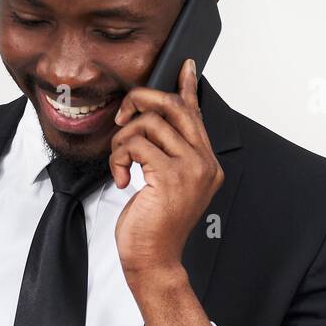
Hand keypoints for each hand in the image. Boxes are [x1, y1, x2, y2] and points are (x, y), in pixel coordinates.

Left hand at [110, 58, 223, 289]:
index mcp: (206, 163)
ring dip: (123, 141)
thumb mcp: (162, 184)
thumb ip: (164, 153)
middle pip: (173, 107)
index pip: (195, 114)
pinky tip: (120, 178)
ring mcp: (190, 168)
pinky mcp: (169, 176)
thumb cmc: (154, 226)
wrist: (153, 259)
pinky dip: (119, 158)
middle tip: (121, 118)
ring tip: (120, 164)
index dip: (187, 87)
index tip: (184, 65)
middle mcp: (204, 162)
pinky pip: (136, 145)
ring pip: (149, 124)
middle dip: (140, 102)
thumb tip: (151, 126)